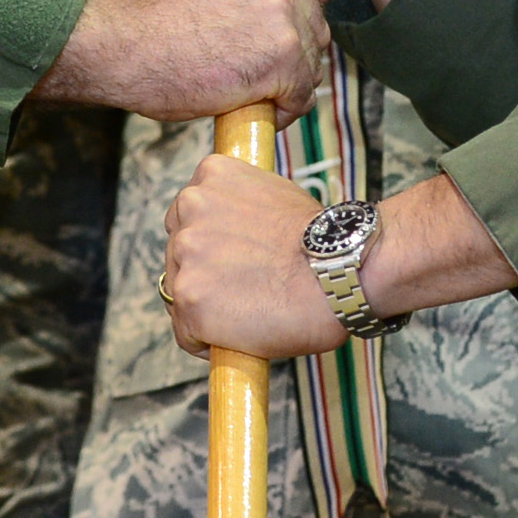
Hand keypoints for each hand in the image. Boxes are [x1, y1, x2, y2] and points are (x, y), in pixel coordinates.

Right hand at [33, 0, 333, 122]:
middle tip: (256, 68)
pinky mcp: (284, 56)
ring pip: (310, 59)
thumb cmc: (153, 17)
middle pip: (314, 20)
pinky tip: (251, 108)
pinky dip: (281, 109)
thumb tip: (269, 8)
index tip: (276, 34)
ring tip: (248, 89)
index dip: (296, 14)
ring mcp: (284, 11)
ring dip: (287, 80)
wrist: (124, 43)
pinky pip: (300, 94)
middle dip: (292, 49)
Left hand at [163, 153, 348, 358]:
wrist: (339, 274)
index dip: (212, 246)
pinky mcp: (188, 299)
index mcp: (210, 175)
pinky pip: (187, 334)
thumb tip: (230, 231)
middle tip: (245, 289)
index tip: (235, 262)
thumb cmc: (320, 242)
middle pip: (178, 254)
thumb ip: (239, 205)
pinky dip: (209, 342)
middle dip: (205, 274)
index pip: (188, 217)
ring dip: (207, 309)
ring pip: (179, 295)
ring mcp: (184, 254)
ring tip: (250, 311)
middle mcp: (189, 208)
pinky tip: (243, 334)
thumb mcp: (275, 195)